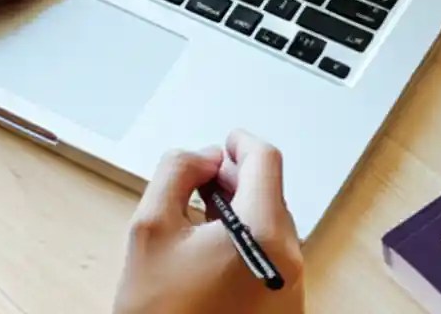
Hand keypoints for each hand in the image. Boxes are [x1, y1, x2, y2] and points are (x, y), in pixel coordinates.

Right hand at [114, 131, 304, 313]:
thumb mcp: (150, 229)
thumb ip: (175, 174)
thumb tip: (202, 156)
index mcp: (264, 232)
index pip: (266, 161)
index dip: (241, 143)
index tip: (225, 142)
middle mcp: (289, 257)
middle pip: (271, 194)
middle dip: (236, 179)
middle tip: (202, 178)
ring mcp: (290, 285)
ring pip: (271, 226)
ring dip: (241, 211)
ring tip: (200, 216)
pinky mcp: (284, 306)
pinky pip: (272, 256)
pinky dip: (247, 241)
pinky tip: (213, 251)